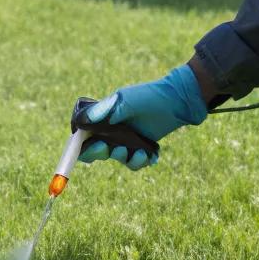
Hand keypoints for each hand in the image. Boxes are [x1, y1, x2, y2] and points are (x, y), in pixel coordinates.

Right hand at [79, 64, 206, 169]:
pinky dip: (140, 161)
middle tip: (117, 148)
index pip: (84, 137)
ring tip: (138, 152)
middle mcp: (111, 132)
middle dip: (103, 153)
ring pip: (118, 159)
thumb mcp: (125, 101)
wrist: (176, 101)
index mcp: (102, 120)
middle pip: (97, 151)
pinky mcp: (141, 148)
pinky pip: (134, 162)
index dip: (82, 146)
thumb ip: (105, 111)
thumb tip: (83, 121)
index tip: (92, 147)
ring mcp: (126, 141)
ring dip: (125, 158)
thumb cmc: (148, 96)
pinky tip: (149, 155)